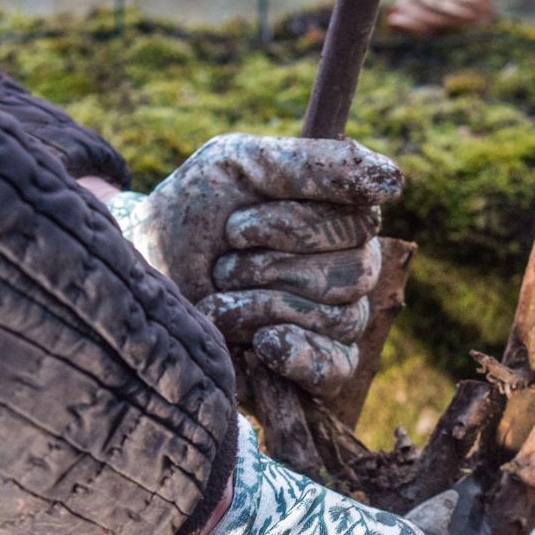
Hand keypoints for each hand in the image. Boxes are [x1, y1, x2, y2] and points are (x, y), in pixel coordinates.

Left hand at [105, 133, 402, 398]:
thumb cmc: (189, 215)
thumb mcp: (239, 165)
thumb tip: (395, 182)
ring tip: (218, 300)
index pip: (362, 221)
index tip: (235, 223)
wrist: (140, 277)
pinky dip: (298, 355)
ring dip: (262, 304)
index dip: (296, 224)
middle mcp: (347, 268)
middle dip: (272, 265)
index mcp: (340, 216)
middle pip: (356, 271)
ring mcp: (333, 323)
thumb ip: (313, 163)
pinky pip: (338, 370)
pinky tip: (261, 345)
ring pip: (341, 317)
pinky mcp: (312, 372)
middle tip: (223, 262)